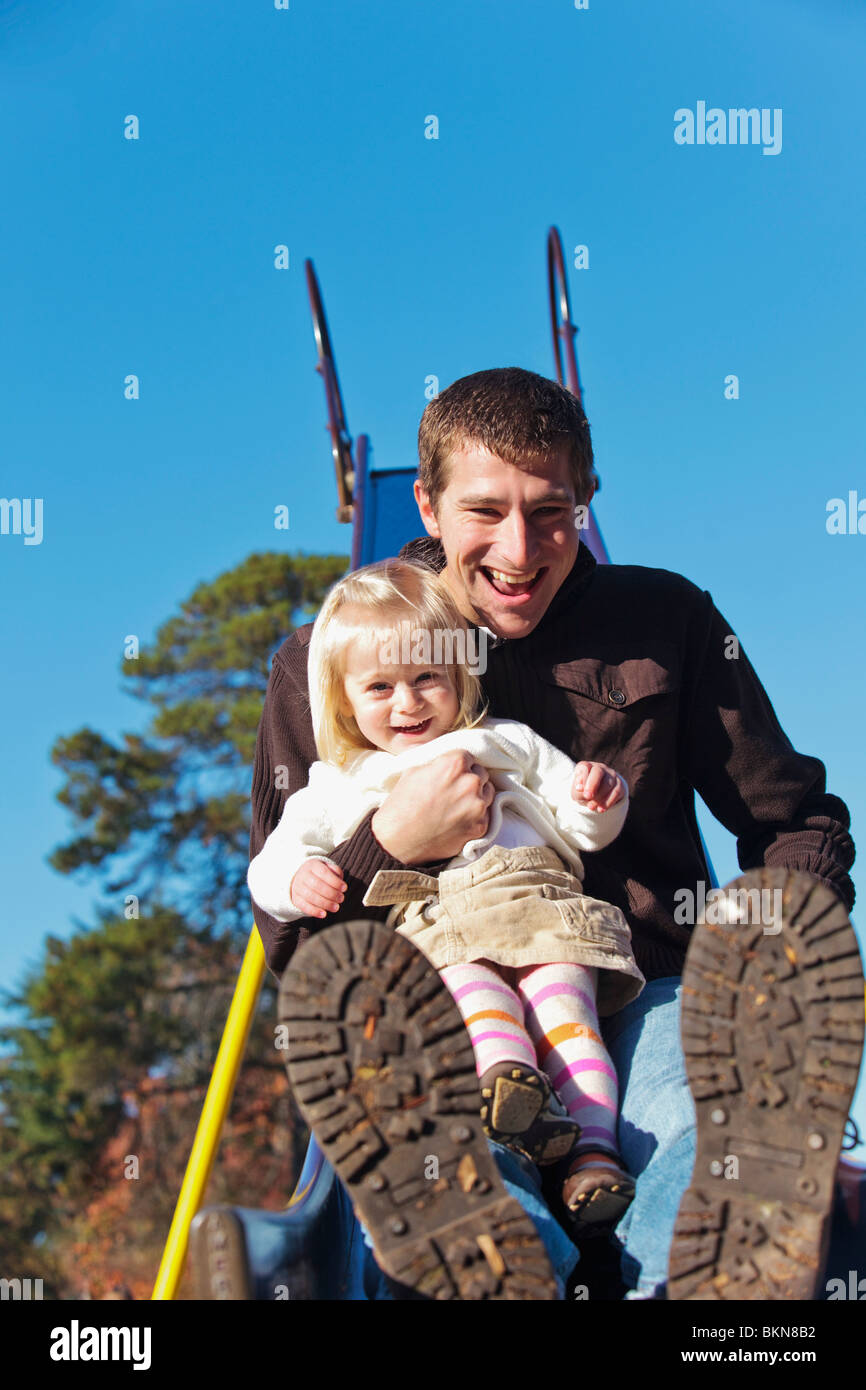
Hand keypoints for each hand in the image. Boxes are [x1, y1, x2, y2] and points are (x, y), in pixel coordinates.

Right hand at [289, 858, 346, 917]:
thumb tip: (339, 880)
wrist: (302, 878)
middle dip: (331, 893)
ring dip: (325, 903)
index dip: (335, 881)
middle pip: (316, 885)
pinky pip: (303, 906)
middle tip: (341, 899)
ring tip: (336, 907)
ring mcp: (298, 887)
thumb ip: (336, 872)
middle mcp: (303, 875)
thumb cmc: (321, 874)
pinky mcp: (295, 899)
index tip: (344, 888)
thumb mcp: (329, 868)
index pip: (324, 872)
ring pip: (310, 896)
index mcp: (313, 865)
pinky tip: (324, 914)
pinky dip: (314, 911)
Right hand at [371, 751, 494, 863]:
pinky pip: (486, 816)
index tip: (452, 775)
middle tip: (453, 792)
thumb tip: (447, 761)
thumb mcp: (413, 771)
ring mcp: (478, 806)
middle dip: (469, 780)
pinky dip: (475, 817)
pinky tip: (458, 821)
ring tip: (457, 807)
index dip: (459, 766)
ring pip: (488, 793)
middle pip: (481, 774)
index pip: (469, 757)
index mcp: (454, 764)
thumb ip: (437, 763)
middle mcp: (470, 782)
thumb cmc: (401, 805)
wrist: (397, 842)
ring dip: (476, 797)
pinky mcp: (481, 826)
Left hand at [571, 761, 624, 812]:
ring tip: (591, 807)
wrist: (594, 799)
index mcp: (587, 766)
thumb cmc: (583, 793)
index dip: (583, 777)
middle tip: (587, 796)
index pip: (586, 767)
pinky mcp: (620, 785)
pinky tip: (601, 809)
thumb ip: (577, 789)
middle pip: (598, 772)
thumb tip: (580, 787)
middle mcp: (600, 768)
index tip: (578, 789)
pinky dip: (608, 802)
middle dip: (592, 785)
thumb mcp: (577, 792)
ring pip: (608, 783)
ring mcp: (612, 776)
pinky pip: (616, 792)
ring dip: (599, 797)